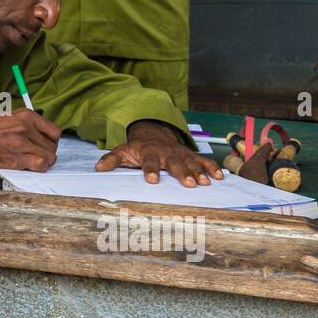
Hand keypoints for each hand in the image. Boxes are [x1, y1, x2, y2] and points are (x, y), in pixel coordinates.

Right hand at [0, 109, 61, 171]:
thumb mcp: (8, 116)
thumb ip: (26, 123)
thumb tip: (42, 134)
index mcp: (25, 115)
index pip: (54, 130)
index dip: (52, 140)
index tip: (46, 144)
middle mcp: (26, 127)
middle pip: (53, 145)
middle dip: (48, 152)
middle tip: (38, 155)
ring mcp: (21, 143)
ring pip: (50, 156)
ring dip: (45, 161)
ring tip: (35, 162)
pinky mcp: (16, 158)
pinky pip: (40, 165)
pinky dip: (40, 168)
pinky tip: (31, 166)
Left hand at [96, 120, 223, 186]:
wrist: (154, 133)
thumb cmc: (137, 148)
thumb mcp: (122, 151)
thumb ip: (111, 160)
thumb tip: (98, 168)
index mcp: (148, 152)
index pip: (149, 162)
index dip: (150, 170)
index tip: (152, 180)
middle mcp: (166, 153)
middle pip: (174, 163)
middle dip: (181, 173)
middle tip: (188, 184)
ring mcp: (180, 153)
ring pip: (190, 162)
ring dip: (199, 172)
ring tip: (205, 183)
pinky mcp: (190, 155)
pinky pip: (203, 160)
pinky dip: (211, 167)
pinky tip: (219, 177)